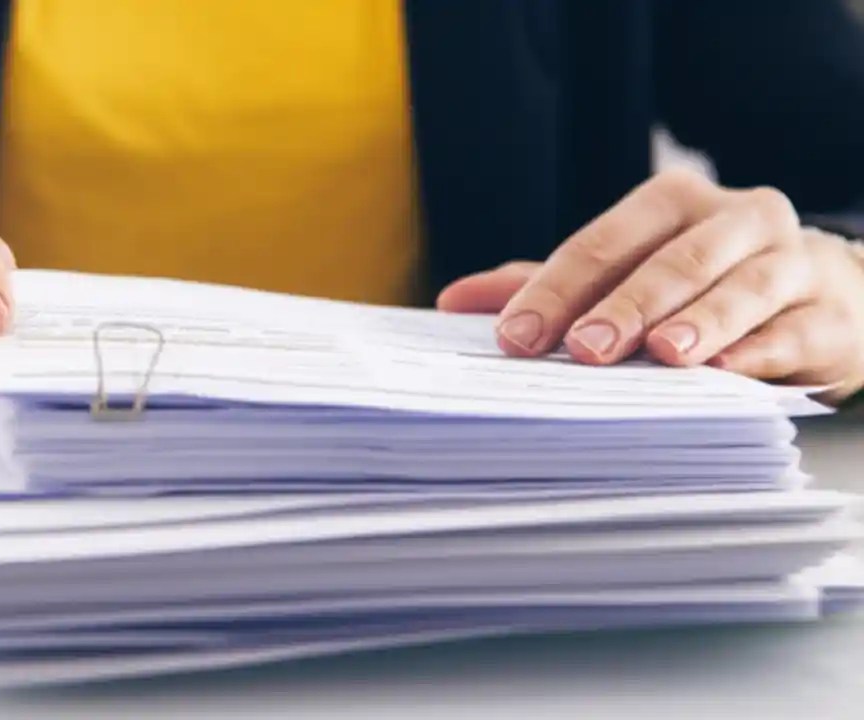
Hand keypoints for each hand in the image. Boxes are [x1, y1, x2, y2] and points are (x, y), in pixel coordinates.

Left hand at [437, 169, 863, 403]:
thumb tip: (452, 302)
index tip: (515, 336)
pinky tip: (729, 376)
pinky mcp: (830, 312)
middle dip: (624, 306)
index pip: (605, 242)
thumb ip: (547, 286)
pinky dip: (761, 352)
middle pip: (672, 259)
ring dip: (699, 323)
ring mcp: (792, 261)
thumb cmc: (703, 284)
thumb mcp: (624, 275)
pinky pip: (795, 330)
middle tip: (584, 349)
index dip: (556, 290)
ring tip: (662, 356)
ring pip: (741, 287)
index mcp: (674, 203)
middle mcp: (736, 219)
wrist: (822, 296)